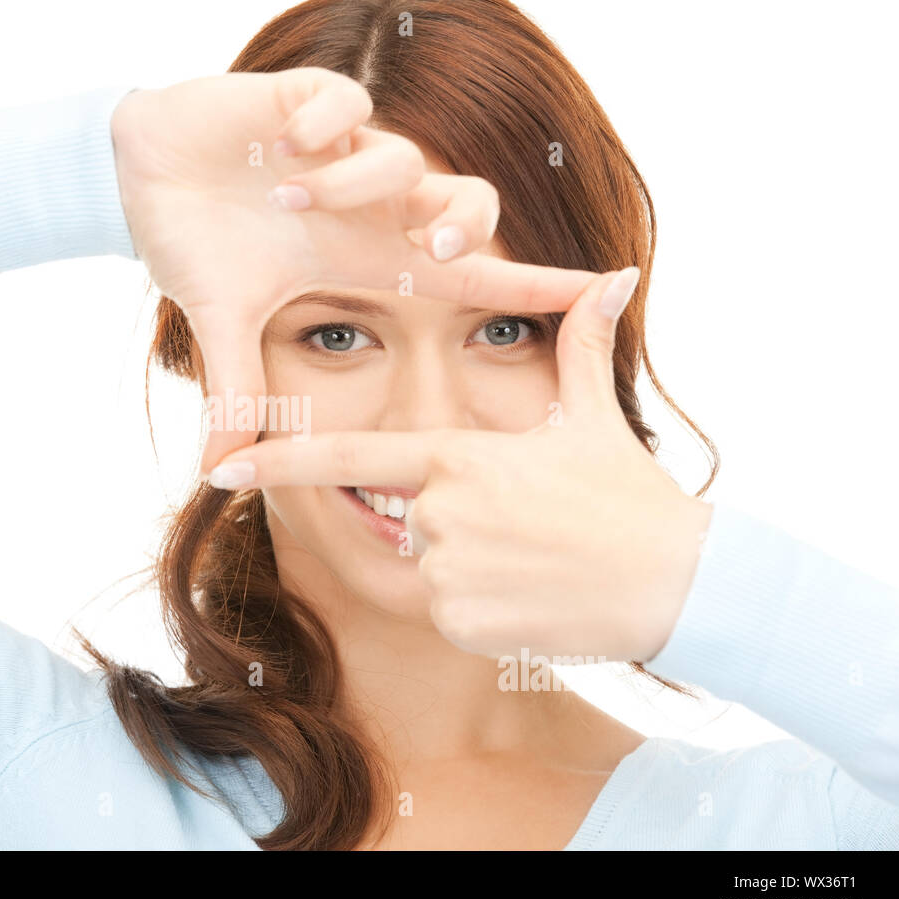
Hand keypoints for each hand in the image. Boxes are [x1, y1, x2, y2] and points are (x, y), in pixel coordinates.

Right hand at [109, 67, 599, 470]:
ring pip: (403, 159)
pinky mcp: (304, 102)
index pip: (468, 272)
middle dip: (466, 224)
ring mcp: (341, 152)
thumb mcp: (223, 326)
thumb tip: (221, 473)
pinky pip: (345, 103)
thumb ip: (237, 394)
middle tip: (433, 245)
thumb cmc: (196, 246)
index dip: (533, 283)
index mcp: (364, 257)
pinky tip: (276, 145)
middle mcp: (368, 206)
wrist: (140, 180)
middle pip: (465, 204)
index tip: (604, 290)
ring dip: (354, 181)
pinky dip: (322, 125)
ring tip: (284, 195)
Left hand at [203, 267, 713, 662]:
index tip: (220, 466)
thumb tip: (615, 276)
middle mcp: (437, 511)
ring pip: (433, 567)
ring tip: (537, 561)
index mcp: (456, 454)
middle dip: (456, 523)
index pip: (347, 456)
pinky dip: (485, 609)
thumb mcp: (595, 418)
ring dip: (475, 567)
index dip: (278, 462)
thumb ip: (580, 346)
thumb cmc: (630, 497)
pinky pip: (451, 613)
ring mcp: (445, 570)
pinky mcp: (458, 622)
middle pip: (411, 518)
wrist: (678, 582)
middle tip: (526, 529)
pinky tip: (533, 599)